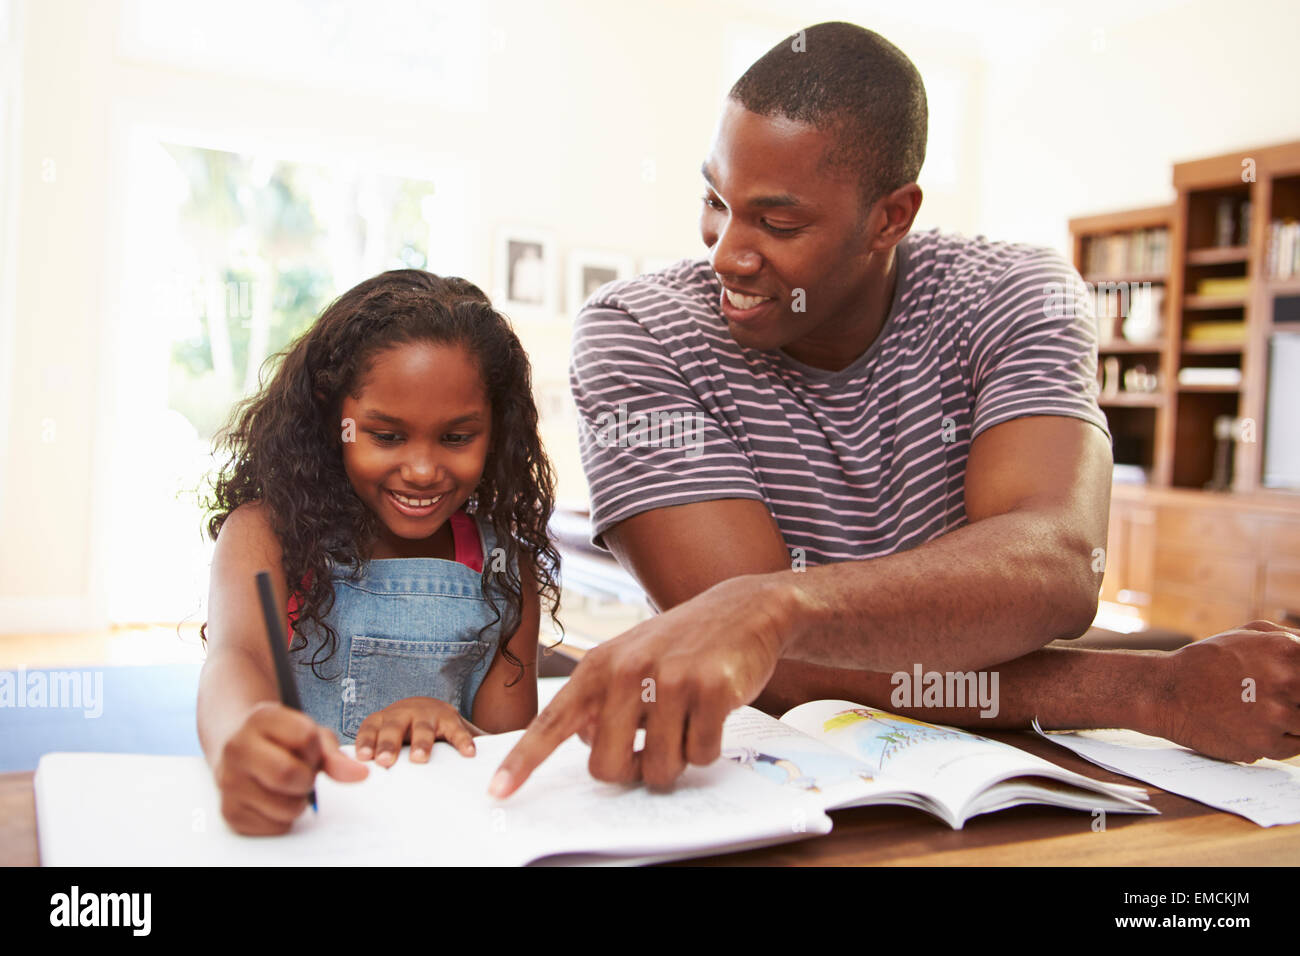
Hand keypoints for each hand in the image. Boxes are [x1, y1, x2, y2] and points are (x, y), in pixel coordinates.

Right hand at [213, 702, 368, 835]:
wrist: (238, 748)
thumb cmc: (281, 741)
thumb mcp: (310, 735)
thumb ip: (336, 755)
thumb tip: (361, 774)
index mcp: (260, 718)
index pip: (305, 737)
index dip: (315, 748)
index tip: (307, 750)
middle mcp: (237, 748)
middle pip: (289, 774)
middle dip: (307, 778)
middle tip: (302, 773)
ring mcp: (228, 781)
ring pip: (286, 807)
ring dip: (298, 801)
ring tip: (286, 786)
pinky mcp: (230, 812)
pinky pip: (275, 826)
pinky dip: (284, 818)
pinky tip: (273, 799)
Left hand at [355, 696, 477, 766]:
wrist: (429, 708)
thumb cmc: (402, 733)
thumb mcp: (387, 739)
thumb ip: (376, 756)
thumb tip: (358, 781)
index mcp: (383, 720)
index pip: (370, 729)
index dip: (366, 742)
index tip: (364, 757)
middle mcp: (403, 714)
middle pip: (393, 727)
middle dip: (389, 743)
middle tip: (386, 760)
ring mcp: (427, 715)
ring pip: (422, 728)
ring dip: (420, 743)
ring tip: (420, 758)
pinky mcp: (449, 719)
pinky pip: (456, 731)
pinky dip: (462, 741)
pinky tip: (467, 753)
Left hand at [490, 573, 796, 797]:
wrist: (744, 609)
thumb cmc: (682, 643)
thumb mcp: (631, 659)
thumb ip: (603, 699)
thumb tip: (589, 743)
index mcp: (600, 665)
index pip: (553, 721)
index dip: (524, 761)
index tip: (499, 792)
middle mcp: (628, 670)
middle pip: (607, 768)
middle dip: (631, 771)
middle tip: (649, 750)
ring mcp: (671, 679)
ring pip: (659, 769)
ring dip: (676, 759)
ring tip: (687, 721)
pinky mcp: (711, 690)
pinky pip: (701, 755)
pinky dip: (708, 746)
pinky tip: (713, 711)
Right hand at [1158, 620, 1299, 761]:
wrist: (1166, 691)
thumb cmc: (1208, 660)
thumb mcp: (1250, 634)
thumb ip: (1293, 640)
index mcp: (1289, 651)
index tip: (1297, 689)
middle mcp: (1288, 682)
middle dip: (1298, 701)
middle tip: (1279, 699)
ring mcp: (1278, 715)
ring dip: (1295, 721)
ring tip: (1265, 710)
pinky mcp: (1265, 744)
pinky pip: (1294, 747)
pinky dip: (1282, 739)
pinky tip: (1257, 725)